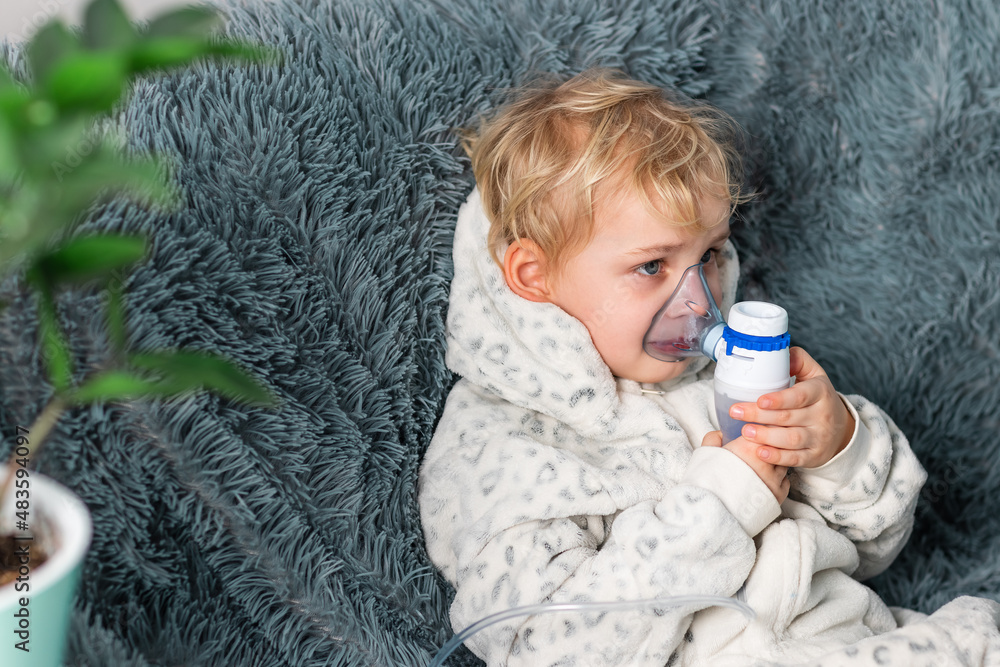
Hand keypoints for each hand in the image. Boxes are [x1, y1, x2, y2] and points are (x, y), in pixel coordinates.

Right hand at [701, 430, 789, 503]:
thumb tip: (721, 434)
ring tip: (762, 465)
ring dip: (775, 461)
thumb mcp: (705, 454)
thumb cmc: (707, 482)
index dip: (759, 430)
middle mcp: (766, 461)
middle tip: (760, 447)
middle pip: (777, 444)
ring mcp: (774, 479)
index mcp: (748, 447)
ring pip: (784, 462)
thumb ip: (713, 438)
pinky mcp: (778, 496)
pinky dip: (778, 479)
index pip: (764, 428)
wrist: (713, 512)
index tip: (754, 433)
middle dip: (770, 444)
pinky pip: (785, 481)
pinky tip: (767, 479)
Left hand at [729, 346, 854, 468]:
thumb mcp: (814, 375)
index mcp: (820, 393)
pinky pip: (795, 459)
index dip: (779, 399)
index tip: (760, 399)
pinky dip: (777, 457)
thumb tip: (780, 352)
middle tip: (736, 412)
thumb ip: (798, 361)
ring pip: (791, 440)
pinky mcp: (814, 456)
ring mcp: (819, 438)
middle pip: (788, 418)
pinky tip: (759, 452)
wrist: (841, 428)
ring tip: (745, 431)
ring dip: (766, 437)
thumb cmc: (817, 397)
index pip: (800, 396)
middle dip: (760, 416)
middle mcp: (822, 416)